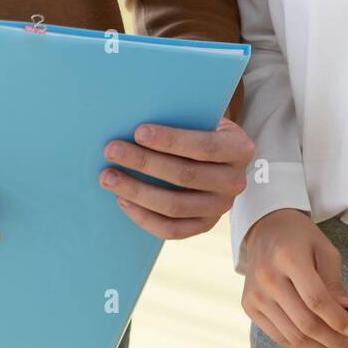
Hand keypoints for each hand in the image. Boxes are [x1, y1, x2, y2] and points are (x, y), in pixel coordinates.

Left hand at [98, 117, 253, 238]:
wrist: (220, 156)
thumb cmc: (202, 128)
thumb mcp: (202, 117)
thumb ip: (181, 118)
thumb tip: (135, 118)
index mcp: (239, 148)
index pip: (204, 146)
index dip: (170, 140)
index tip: (138, 131)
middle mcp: (235, 181)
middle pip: (184, 176)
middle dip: (144, 162)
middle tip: (111, 150)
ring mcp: (221, 208)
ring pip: (174, 206)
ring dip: (136, 191)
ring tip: (108, 177)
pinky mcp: (205, 225)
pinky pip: (172, 230)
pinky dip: (144, 217)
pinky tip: (122, 200)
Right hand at [240, 209, 347, 347]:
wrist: (264, 229)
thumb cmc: (299, 238)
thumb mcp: (324, 250)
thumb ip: (335, 284)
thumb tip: (347, 316)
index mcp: (288, 257)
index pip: (316, 300)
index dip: (338, 320)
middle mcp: (267, 277)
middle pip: (304, 323)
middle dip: (334, 342)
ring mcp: (255, 294)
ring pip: (292, 337)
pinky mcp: (249, 306)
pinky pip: (279, 336)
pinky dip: (301, 345)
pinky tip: (319, 345)